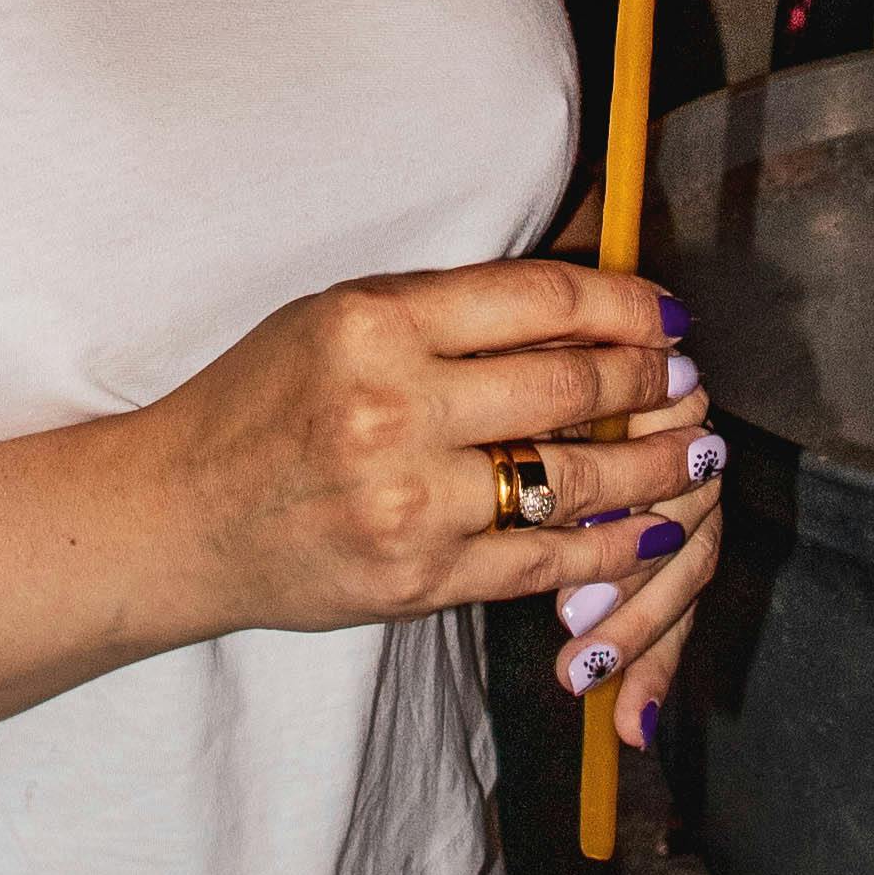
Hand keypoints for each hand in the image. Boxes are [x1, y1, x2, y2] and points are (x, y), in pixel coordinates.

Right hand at [144, 257, 712, 685]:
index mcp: (374, 323)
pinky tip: (649, 527)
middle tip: (686, 380)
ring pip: (576, 476)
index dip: (626, 304)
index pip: (539, 300)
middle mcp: (393, 407)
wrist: (179, 516)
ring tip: (693, 450)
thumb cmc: (260, 403)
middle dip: (650, 381)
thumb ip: (448, 307)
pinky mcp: (419, 579)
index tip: (667, 313)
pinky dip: (612, 545)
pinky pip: (546, 558)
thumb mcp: (336, 317)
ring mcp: (409, 501)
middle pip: (571, 385)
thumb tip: (581, 295)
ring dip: (656, 464)